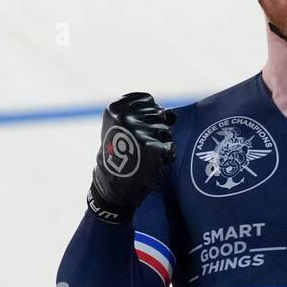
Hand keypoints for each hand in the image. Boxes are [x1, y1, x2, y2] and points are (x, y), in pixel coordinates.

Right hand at [87, 92, 176, 222]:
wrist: (114, 186)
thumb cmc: (121, 155)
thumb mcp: (124, 127)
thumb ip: (145, 114)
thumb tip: (173, 115)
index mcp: (116, 108)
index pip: (148, 100)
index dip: (148, 117)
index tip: (136, 132)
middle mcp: (126, 117)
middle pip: (159, 114)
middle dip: (155, 130)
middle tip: (139, 146)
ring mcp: (139, 131)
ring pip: (166, 130)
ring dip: (160, 144)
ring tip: (144, 155)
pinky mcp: (151, 147)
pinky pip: (170, 146)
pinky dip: (165, 156)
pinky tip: (151, 163)